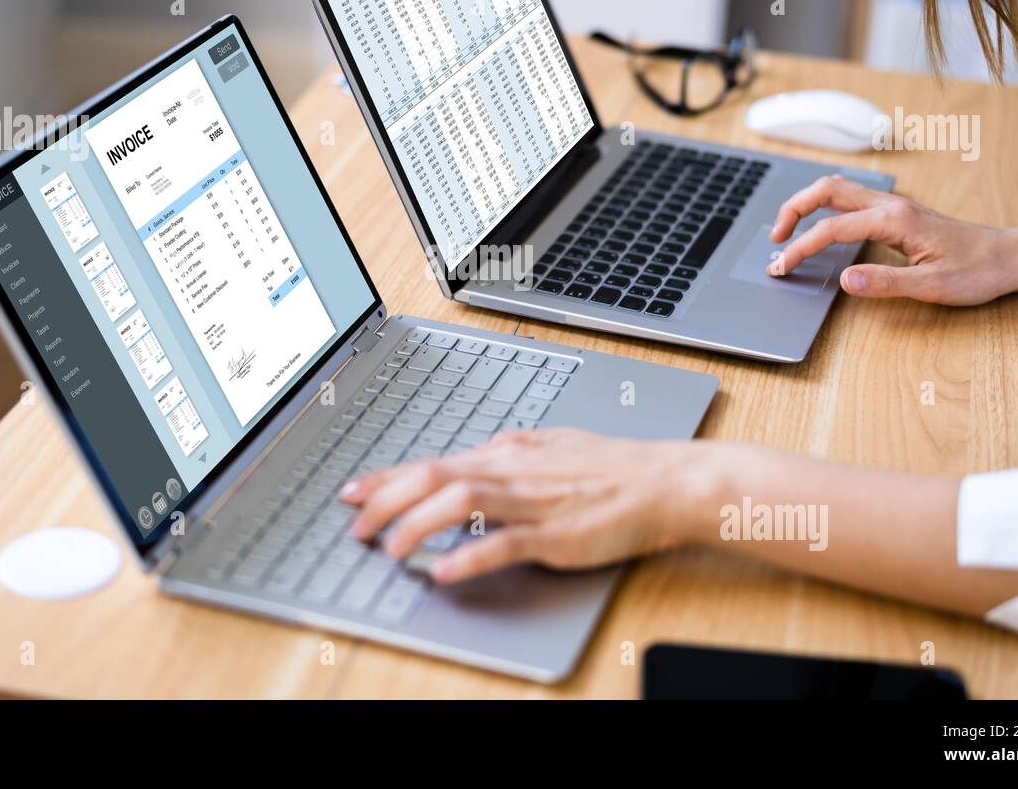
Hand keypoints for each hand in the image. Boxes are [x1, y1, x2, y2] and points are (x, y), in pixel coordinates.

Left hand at [339, 429, 707, 583]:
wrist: (664, 481)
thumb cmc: (613, 468)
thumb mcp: (552, 447)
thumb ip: (511, 452)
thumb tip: (479, 452)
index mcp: (508, 452)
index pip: (433, 461)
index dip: (386, 477)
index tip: (353, 491)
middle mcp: (512, 470)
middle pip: (433, 476)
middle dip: (386, 501)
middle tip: (357, 526)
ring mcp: (533, 500)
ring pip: (459, 501)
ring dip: (417, 525)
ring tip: (391, 549)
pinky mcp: (556, 533)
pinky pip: (505, 542)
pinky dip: (470, 556)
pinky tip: (445, 571)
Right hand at [767, 174, 1017, 305]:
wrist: (1008, 257)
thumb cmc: (977, 271)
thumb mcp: (931, 285)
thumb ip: (884, 283)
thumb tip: (844, 281)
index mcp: (894, 220)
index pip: (831, 229)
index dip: (800, 249)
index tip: (781, 267)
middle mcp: (890, 206)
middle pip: (827, 191)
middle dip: (793, 210)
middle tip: (774, 239)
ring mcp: (894, 206)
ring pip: (837, 189)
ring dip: (807, 204)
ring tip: (788, 231)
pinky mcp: (897, 214)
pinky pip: (851, 200)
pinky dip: (824, 208)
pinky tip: (820, 228)